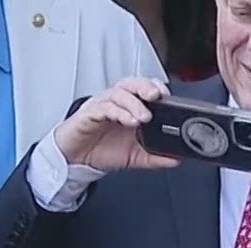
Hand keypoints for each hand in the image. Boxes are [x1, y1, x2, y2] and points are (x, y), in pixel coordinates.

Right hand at [53, 79, 179, 172]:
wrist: (74, 160)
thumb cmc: (100, 150)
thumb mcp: (134, 157)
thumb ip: (154, 157)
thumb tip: (176, 160)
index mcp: (128, 107)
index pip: (142, 88)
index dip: (155, 86)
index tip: (166, 94)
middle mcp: (115, 102)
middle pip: (131, 83)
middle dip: (145, 86)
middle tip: (157, 96)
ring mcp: (101, 106)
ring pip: (119, 92)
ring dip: (134, 103)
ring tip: (144, 117)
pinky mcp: (89, 114)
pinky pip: (104, 107)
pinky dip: (119, 112)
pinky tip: (128, 121)